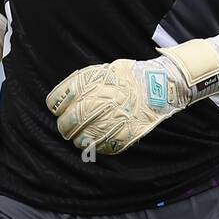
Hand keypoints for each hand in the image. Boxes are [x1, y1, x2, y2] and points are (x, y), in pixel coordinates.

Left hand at [44, 34, 218, 155]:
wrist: (162, 83)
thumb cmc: (131, 76)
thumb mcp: (105, 70)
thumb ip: (84, 83)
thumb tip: (61, 99)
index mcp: (89, 83)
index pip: (57, 101)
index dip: (56, 108)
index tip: (58, 111)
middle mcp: (97, 101)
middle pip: (68, 122)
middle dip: (65, 128)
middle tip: (67, 130)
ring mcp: (111, 119)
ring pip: (83, 138)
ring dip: (79, 140)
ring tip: (81, 139)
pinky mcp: (125, 133)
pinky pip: (103, 147)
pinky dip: (98, 148)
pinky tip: (98, 145)